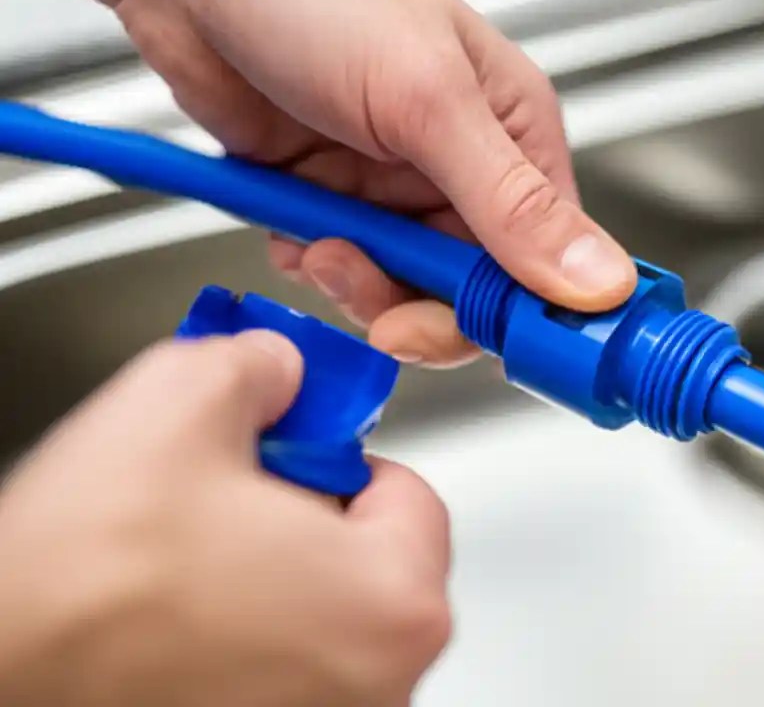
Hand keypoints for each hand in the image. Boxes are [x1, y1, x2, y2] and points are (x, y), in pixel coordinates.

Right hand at [0, 332, 450, 706]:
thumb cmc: (81, 586)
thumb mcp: (175, 405)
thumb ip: (258, 364)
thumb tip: (280, 367)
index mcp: (395, 602)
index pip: (407, 495)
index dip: (335, 458)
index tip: (281, 455)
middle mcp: (381, 683)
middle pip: (369, 562)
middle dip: (300, 522)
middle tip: (218, 508)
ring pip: (320, 619)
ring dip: (265, 585)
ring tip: (179, 570)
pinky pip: (279, 672)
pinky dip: (239, 644)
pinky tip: (170, 626)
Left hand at [85, 0, 637, 366]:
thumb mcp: (428, 100)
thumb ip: (510, 202)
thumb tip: (597, 278)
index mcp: (513, 134)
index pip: (549, 257)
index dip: (524, 312)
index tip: (484, 342)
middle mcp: (462, 168)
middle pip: (473, 290)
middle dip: (422, 306)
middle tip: (384, 311)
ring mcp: (394, 186)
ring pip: (404, 290)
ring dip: (360, 284)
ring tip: (324, 247)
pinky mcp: (334, 199)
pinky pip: (343, 270)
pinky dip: (316, 267)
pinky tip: (294, 231)